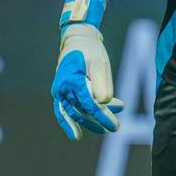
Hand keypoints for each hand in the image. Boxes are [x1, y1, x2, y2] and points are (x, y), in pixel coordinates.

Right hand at [51, 23, 123, 139]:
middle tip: (116, 127)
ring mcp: (59, 92)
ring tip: (106, 127)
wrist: (77, 40)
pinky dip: (70, 123)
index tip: (115, 125)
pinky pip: (64, 111)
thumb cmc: (90, 51)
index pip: (90, 104)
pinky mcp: (61, 93)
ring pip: (75, 113)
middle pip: (82, 111)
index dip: (103, 117)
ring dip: (90, 121)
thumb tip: (103, 103)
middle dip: (99, 121)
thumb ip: (102, 83)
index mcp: (72, 80)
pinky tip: (77, 135)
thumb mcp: (100, 63)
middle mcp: (62, 88)